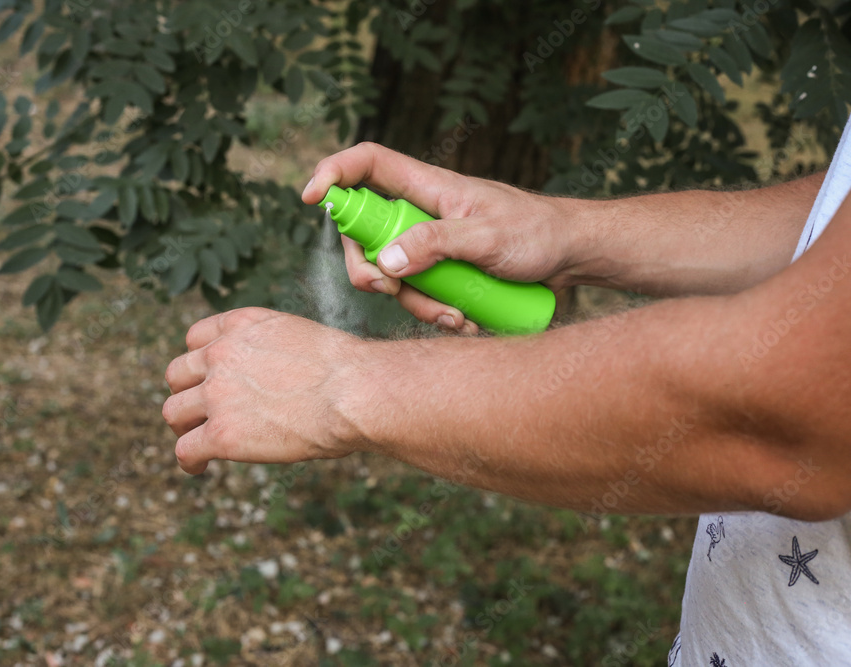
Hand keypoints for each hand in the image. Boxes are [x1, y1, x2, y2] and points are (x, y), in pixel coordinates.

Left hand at [162, 308, 362, 473]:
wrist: (354, 391)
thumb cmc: (345, 370)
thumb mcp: (298, 337)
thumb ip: (271, 350)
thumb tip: (277, 375)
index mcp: (241, 325)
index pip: (195, 337)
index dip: (198, 361)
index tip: (206, 378)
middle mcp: (221, 354)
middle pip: (177, 374)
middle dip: (187, 393)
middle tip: (201, 412)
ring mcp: (217, 394)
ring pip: (174, 412)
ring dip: (185, 427)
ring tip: (198, 441)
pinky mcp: (222, 433)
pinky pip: (185, 449)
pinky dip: (189, 460)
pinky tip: (199, 467)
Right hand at [301, 142, 582, 332]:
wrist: (572, 257)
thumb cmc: (538, 232)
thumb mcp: (488, 237)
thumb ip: (436, 244)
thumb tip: (387, 261)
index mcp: (429, 187)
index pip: (368, 164)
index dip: (334, 173)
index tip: (310, 198)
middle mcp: (421, 213)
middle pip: (364, 233)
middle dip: (369, 268)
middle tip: (389, 289)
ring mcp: (429, 245)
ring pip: (391, 274)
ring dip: (414, 302)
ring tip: (457, 316)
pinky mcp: (442, 272)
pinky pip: (417, 295)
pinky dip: (434, 312)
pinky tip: (466, 321)